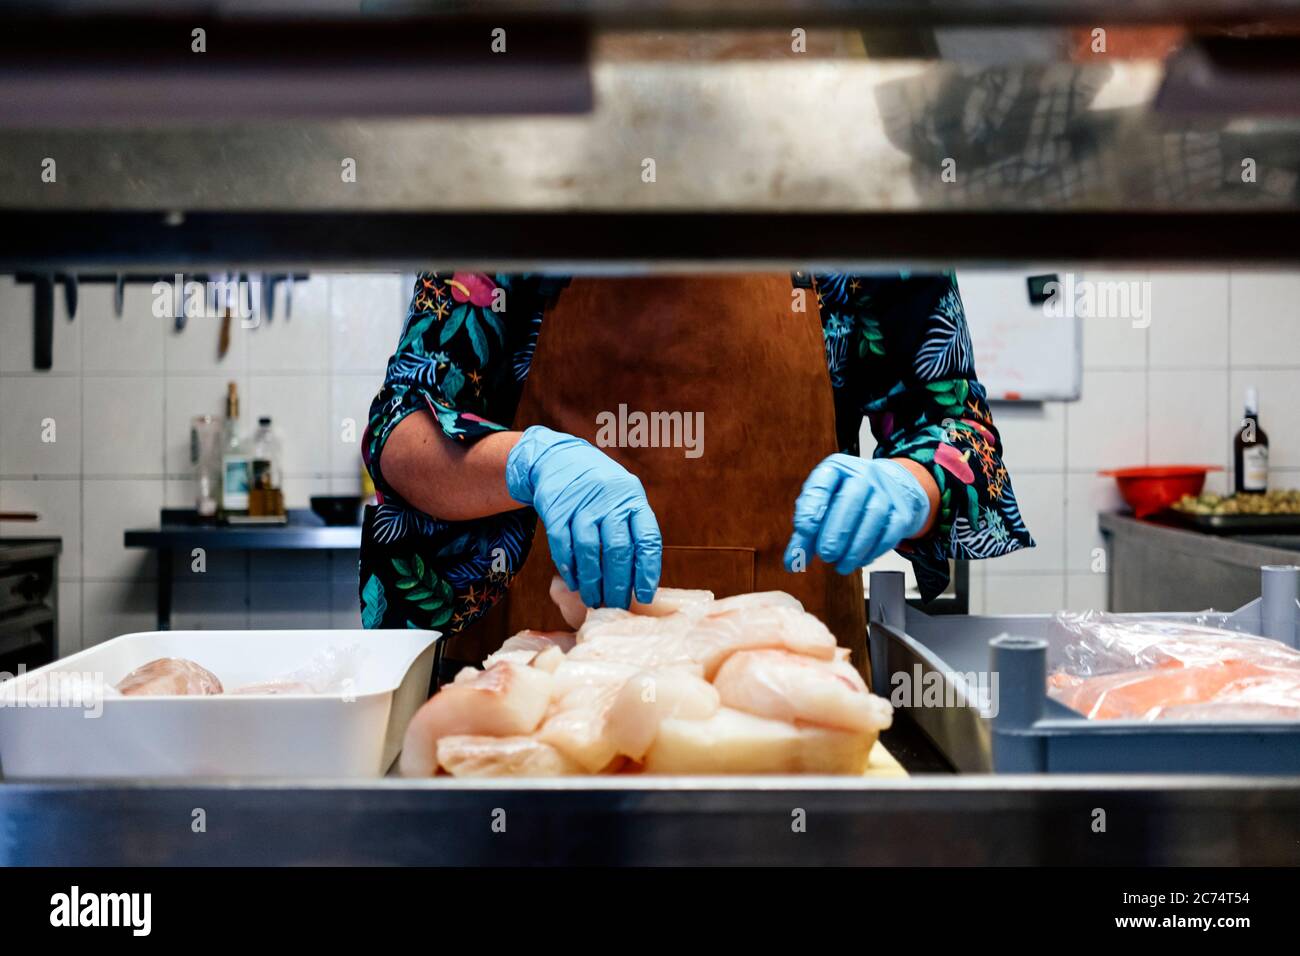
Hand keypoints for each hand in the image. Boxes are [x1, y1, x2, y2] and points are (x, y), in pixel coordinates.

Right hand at [506, 425, 661, 608]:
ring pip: (589, 551)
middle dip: (618, 584)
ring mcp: (581, 504)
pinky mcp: (556, 509)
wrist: (559, 459)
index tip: (645, 596)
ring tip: (594, 601)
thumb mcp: (624, 497)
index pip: (647, 539)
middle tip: (617, 605)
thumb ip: (632, 530)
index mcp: (633, 499)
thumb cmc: (600, 489)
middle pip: (618, 550)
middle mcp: (609, 500)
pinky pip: (563, 546)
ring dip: (592, 582)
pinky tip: (575, 583)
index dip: (647, 571)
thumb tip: (639, 580)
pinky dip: (569, 569)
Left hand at [783, 455, 930, 574]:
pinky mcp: (901, 511)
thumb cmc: (848, 498)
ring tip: (841, 565)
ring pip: (873, 516)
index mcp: (836, 469)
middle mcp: (862, 475)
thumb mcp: (822, 507)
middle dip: (836, 531)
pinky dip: (873, 550)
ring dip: (856, 546)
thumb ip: (806, 533)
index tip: (803, 530)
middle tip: (825, 555)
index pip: (822, 483)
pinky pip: (890, 531)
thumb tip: (793, 561)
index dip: (812, 507)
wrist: (892, 489)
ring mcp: (885, 491)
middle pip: (851, 498)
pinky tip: (860, 560)